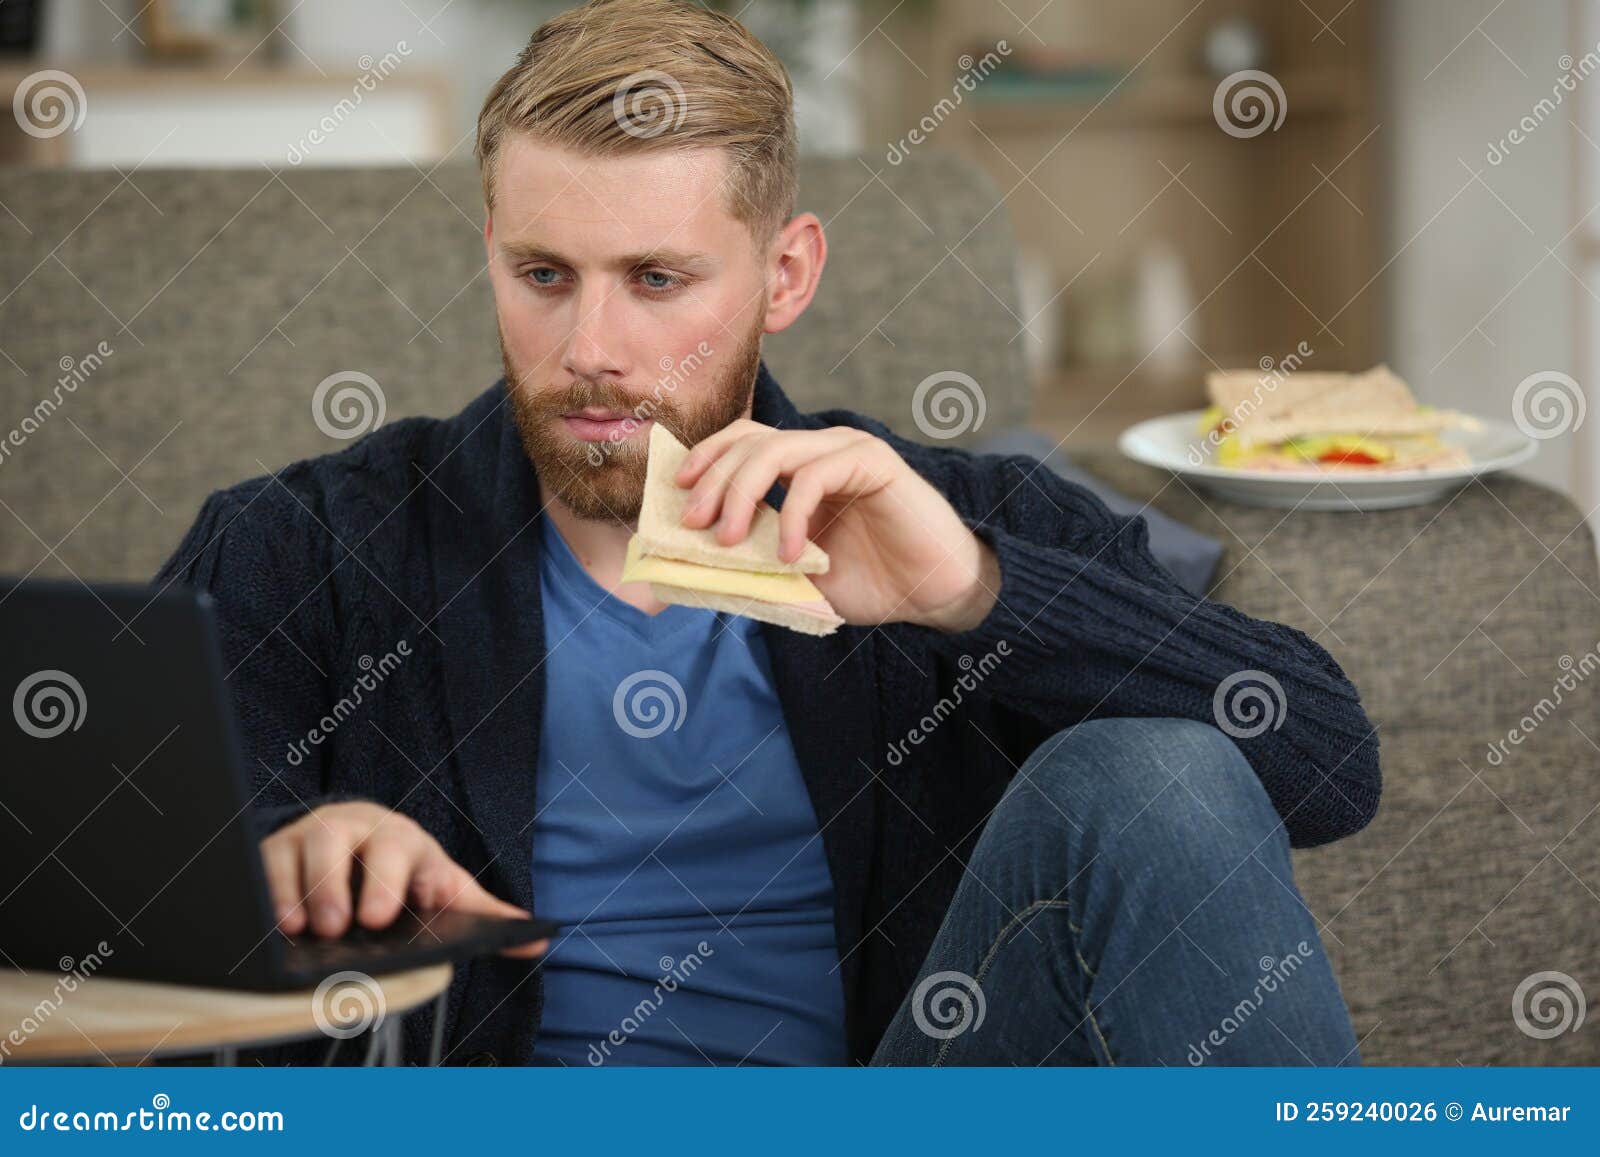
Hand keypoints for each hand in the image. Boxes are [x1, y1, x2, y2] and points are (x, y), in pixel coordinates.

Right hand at [260, 801, 546, 958]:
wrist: (359, 837)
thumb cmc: (406, 872)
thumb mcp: (444, 886)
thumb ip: (484, 913)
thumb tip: (538, 937)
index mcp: (404, 840)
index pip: (398, 851)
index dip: (389, 881)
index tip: (380, 918)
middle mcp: (357, 830)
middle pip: (342, 844)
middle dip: (336, 885)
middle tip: (335, 926)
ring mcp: (314, 835)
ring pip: (301, 850)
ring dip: (299, 890)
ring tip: (301, 928)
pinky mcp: (278, 848)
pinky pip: (265, 862)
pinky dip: (267, 891)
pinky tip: (270, 922)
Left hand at [675, 420, 999, 630]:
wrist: (934, 594)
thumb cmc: (871, 584)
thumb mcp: (796, 577)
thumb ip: (754, 563)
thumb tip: (694, 569)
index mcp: (800, 469)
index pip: (741, 442)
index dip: (705, 459)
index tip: (676, 493)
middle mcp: (820, 450)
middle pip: (748, 441)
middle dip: (712, 480)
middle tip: (693, 524)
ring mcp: (846, 450)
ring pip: (774, 450)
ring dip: (740, 493)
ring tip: (727, 540)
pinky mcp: (873, 461)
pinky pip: (815, 476)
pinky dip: (792, 514)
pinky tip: (789, 553)